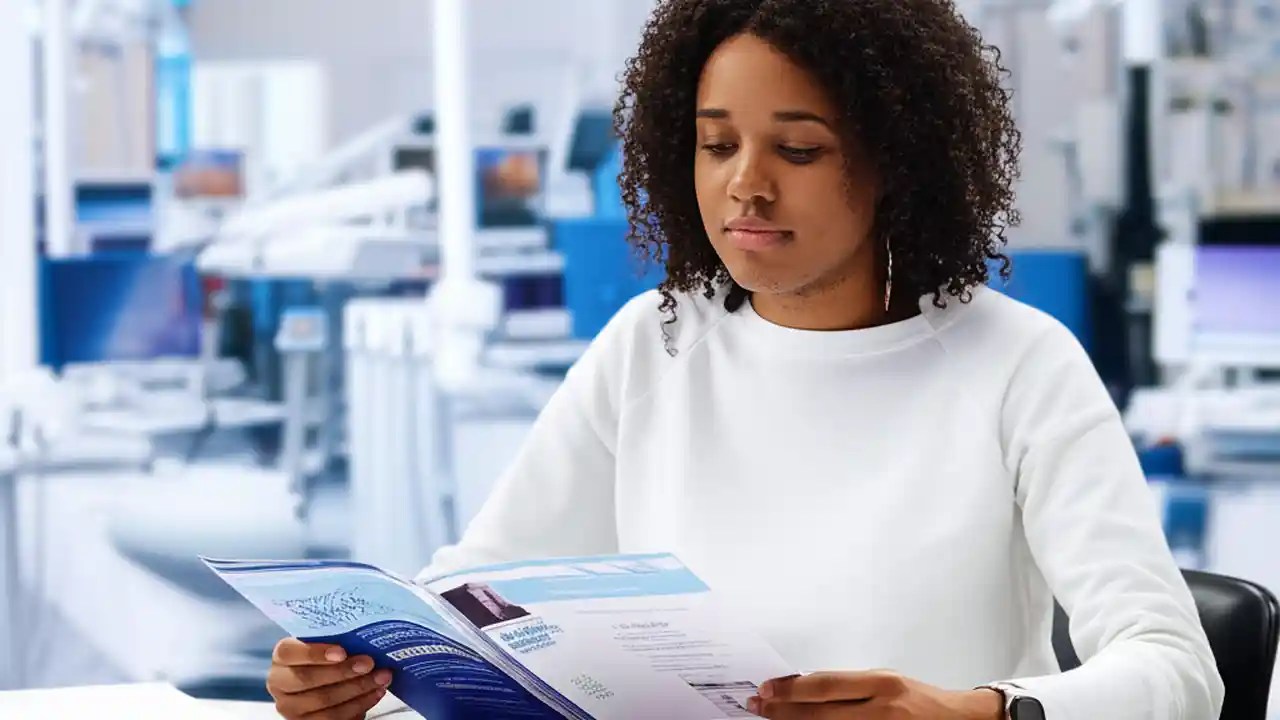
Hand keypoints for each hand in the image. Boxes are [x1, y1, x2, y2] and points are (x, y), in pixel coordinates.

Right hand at [266, 638, 392, 718]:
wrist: (327, 684)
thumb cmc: (329, 659)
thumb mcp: (327, 645)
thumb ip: (337, 640)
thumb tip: (365, 637)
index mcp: (282, 658)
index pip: (288, 652)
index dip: (315, 653)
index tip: (342, 652)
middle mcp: (280, 683)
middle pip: (307, 678)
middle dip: (343, 671)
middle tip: (369, 663)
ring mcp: (291, 707)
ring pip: (324, 700)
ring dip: (358, 688)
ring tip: (381, 677)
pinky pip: (334, 717)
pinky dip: (359, 704)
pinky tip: (375, 692)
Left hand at [747, 670, 1003, 719]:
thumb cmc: (919, 699)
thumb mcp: (886, 681)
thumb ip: (850, 686)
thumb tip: (805, 689)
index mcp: (882, 685)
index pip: (824, 686)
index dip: (790, 690)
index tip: (766, 690)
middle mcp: (881, 711)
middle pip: (819, 714)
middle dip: (783, 712)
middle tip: (757, 708)